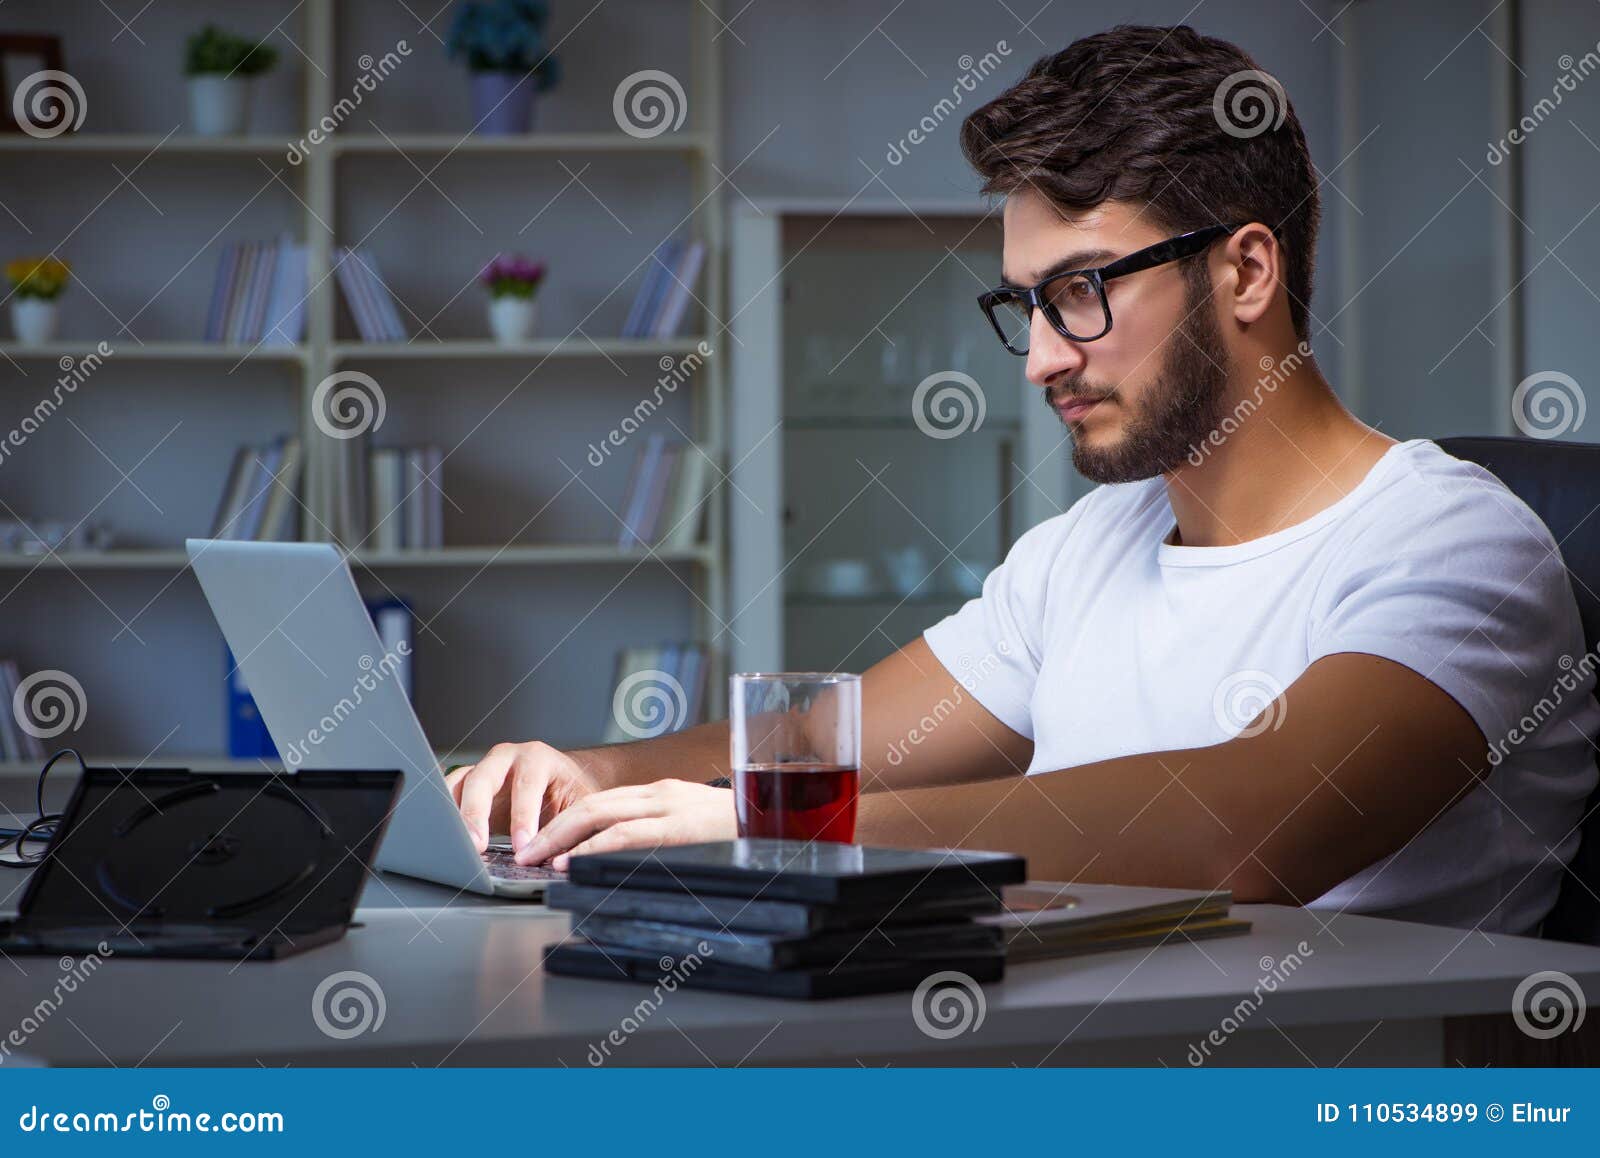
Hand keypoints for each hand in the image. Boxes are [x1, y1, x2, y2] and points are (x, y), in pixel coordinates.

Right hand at [445, 741, 600, 858]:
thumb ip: (570, 827)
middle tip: (476, 846)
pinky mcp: (468, 785)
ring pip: (458, 785)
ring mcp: (483, 769)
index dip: (523, 817)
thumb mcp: (580, 806)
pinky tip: (445, 838)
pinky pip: (448, 795)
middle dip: (477, 814)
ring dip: (453, 816)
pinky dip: (445, 816)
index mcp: (537, 758)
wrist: (563, 779)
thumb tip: (564, 857)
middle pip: (482, 779)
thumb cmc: (572, 791)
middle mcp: (506, 758)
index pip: (526, 784)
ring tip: (453, 846)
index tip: (523, 846)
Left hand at [520, 779, 735, 868]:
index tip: (545, 843)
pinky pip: (626, 834)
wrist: (791, 824)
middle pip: (592, 804)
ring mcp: (671, 807)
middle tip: (525, 851)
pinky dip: (594, 848)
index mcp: (665, 794)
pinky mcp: (680, 827)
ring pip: (601, 814)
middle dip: (553, 828)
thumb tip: (629, 866)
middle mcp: (663, 794)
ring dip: (561, 837)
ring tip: (536, 858)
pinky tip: (573, 862)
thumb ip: (665, 839)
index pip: (604, 802)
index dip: (568, 822)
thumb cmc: (748, 835)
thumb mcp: (700, 830)